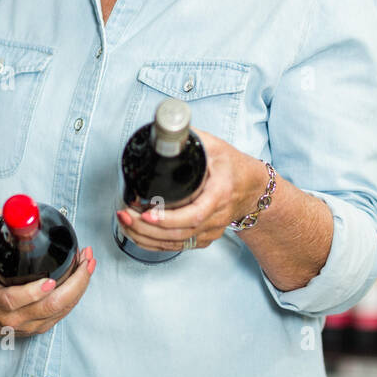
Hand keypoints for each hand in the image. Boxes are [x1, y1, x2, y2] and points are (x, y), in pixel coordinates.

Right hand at [0, 208, 95, 336]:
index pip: (13, 301)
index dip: (34, 292)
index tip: (50, 280)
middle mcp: (12, 318)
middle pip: (50, 307)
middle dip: (74, 283)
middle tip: (85, 259)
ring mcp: (29, 325)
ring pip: (61, 310)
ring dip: (80, 285)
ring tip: (88, 260)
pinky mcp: (40, 326)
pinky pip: (63, 312)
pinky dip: (77, 293)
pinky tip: (83, 274)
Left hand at [115, 129, 265, 252]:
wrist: (252, 188)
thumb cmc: (233, 166)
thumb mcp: (215, 146)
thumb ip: (190, 138)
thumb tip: (162, 130)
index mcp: (220, 194)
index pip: (194, 214)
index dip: (169, 218)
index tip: (148, 213)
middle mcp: (216, 217)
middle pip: (180, 232)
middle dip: (147, 228)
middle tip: (125, 214)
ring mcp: (210, 231)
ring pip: (175, 243)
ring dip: (145, 236)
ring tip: (124, 221)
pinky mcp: (204, 238)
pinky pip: (177, 246)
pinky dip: (154, 243)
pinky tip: (137, 233)